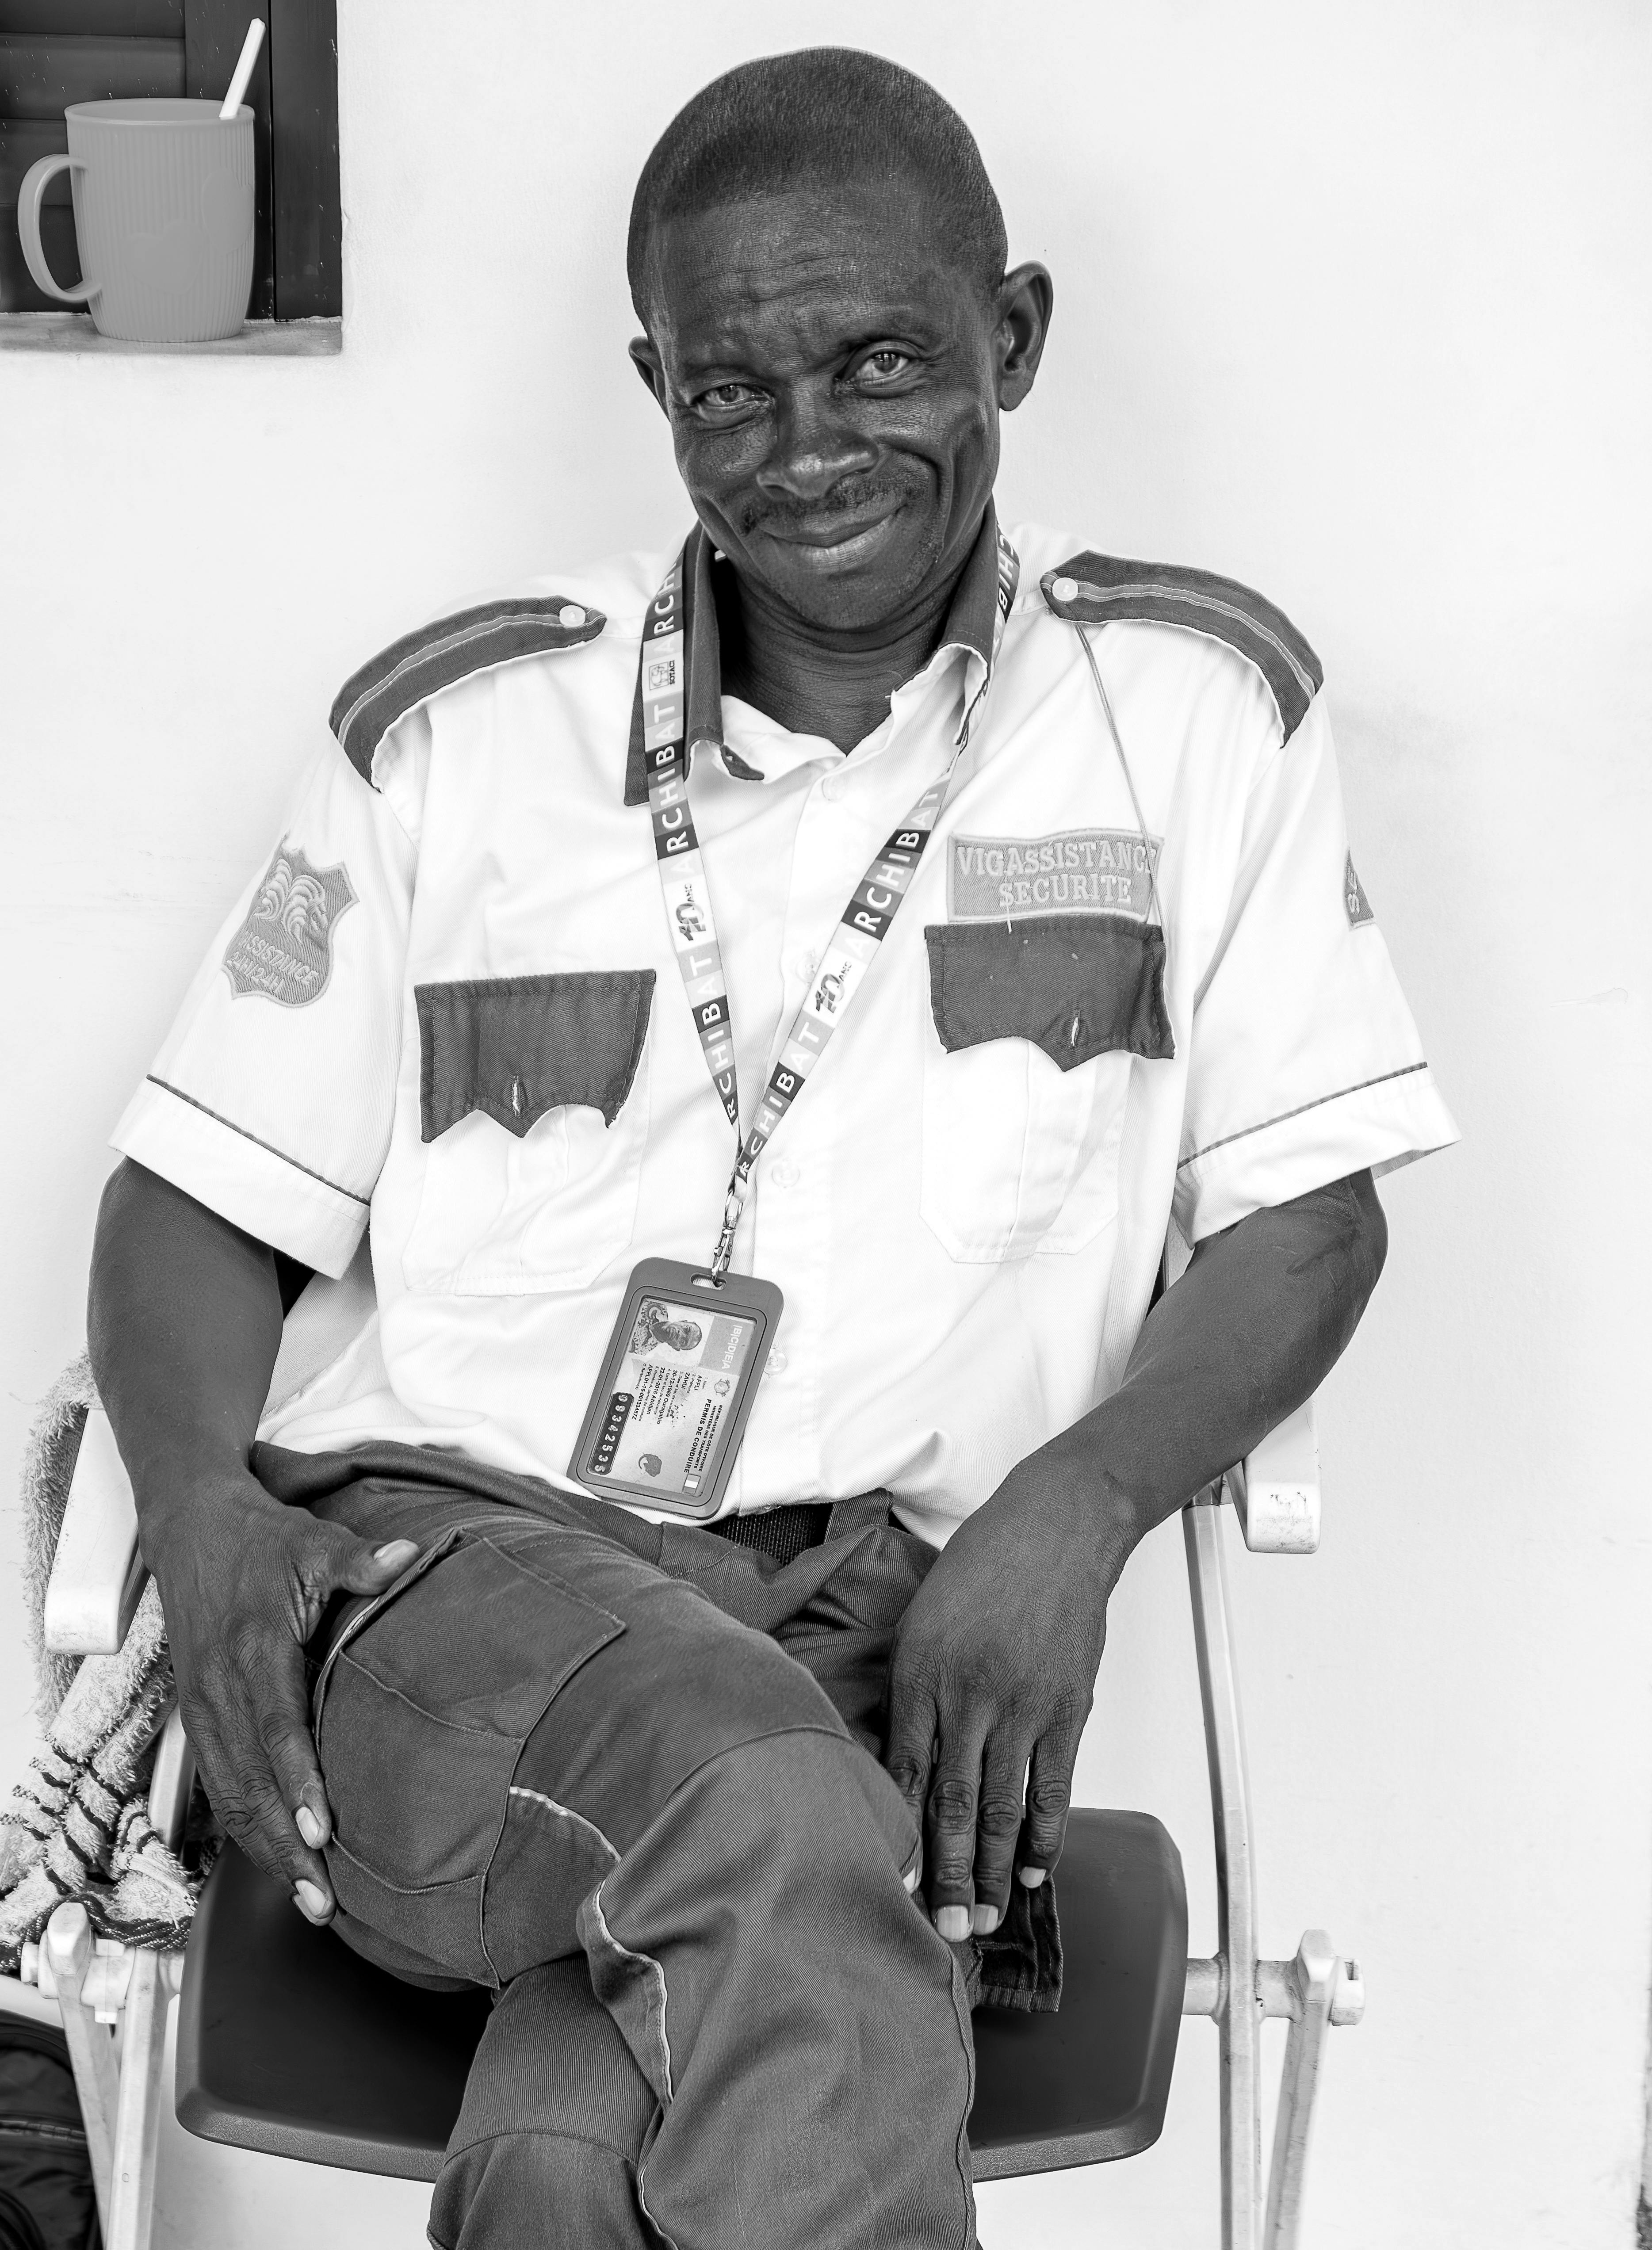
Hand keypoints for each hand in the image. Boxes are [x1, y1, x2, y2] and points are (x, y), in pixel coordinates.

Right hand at [144, 1473, 417, 1924]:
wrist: (191, 1529)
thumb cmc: (261, 1539)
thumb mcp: (312, 1539)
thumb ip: (358, 1559)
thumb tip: (408, 1557)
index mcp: (252, 1647)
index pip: (276, 1727)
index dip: (297, 1781)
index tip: (322, 1830)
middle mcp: (220, 1686)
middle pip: (250, 1782)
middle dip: (285, 1846)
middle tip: (324, 1900)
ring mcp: (203, 1706)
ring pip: (230, 1795)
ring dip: (265, 1850)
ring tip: (307, 1900)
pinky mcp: (197, 1715)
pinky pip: (218, 1784)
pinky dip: (244, 1829)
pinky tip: (276, 1862)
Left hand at [884, 1438, 1135, 1940]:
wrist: (1055, 1528)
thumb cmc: (983, 1567)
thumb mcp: (922, 1620)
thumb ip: (912, 1692)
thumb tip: (902, 1762)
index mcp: (921, 1674)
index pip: (906, 1774)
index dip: (901, 1836)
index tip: (893, 1885)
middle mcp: (969, 1695)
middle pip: (954, 1805)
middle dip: (947, 1875)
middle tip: (942, 1929)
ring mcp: (1023, 1705)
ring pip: (1004, 1807)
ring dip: (994, 1869)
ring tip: (985, 1916)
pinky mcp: (1068, 1708)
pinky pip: (1055, 1786)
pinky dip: (1046, 1834)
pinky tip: (1036, 1868)